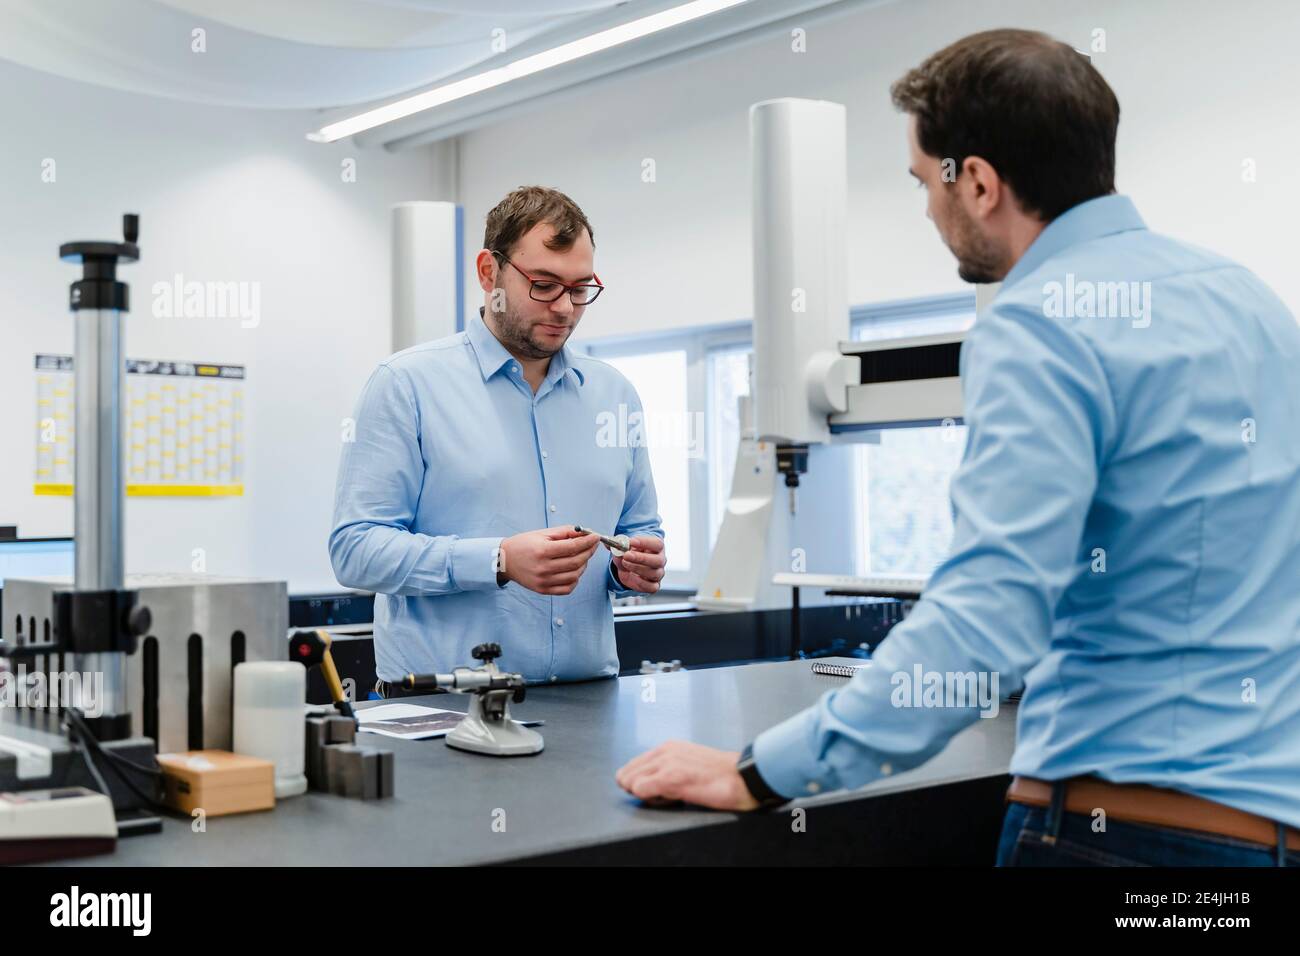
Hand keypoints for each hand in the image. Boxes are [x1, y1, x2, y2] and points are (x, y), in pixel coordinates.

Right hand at [499, 526, 598, 594]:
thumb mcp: (543, 533)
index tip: (596, 537)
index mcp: (542, 551)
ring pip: (574, 576)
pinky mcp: (543, 590)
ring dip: (583, 565)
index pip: (573, 547)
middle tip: (592, 545)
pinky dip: (575, 580)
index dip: (588, 542)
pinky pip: (567, 588)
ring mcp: (544, 581)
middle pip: (576, 562)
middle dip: (588, 552)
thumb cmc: (524, 544)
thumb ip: (565, 532)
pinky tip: (574, 570)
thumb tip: (585, 532)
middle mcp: (543, 568)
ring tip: (582, 557)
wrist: (505, 560)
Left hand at [611, 535, 665, 593]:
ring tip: (624, 563)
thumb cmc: (631, 552)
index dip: (645, 542)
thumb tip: (609, 543)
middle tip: (626, 555)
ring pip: (654, 573)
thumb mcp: (624, 546)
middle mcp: (660, 560)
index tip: (630, 542)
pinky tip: (630, 576)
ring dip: (637, 569)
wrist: (630, 566)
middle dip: (641, 558)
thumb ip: (617, 544)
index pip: (657, 544)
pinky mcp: (653, 585)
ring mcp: (658, 573)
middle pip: (658, 560)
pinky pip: (651, 587)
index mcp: (656, 547)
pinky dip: (639, 582)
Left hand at [615, 741, 758, 811]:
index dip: (640, 784)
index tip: (660, 791)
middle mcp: (664, 751)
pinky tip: (672, 798)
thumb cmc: (721, 776)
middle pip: (626, 774)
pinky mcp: (670, 777)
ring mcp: (666, 763)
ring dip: (646, 794)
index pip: (633, 766)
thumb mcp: (690, 764)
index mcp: (668, 748)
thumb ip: (670, 768)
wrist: (743, 778)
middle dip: (639, 789)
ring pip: (630, 782)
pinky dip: (650, 798)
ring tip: (672, 796)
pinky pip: (640, 790)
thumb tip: (652, 782)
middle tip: (664, 795)